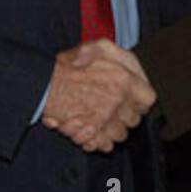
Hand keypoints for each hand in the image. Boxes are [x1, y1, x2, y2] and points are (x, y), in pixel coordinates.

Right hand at [41, 40, 155, 153]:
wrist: (42, 85)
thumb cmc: (68, 65)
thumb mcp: (98, 46)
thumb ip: (120, 55)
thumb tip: (134, 67)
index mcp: (124, 80)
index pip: (148, 99)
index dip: (141, 100)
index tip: (134, 99)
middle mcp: (117, 102)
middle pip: (134, 119)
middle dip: (126, 115)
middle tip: (113, 108)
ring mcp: (104, 120)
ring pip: (121, 134)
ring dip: (113, 128)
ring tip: (102, 119)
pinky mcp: (90, 135)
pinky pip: (104, 145)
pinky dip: (100, 141)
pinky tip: (93, 131)